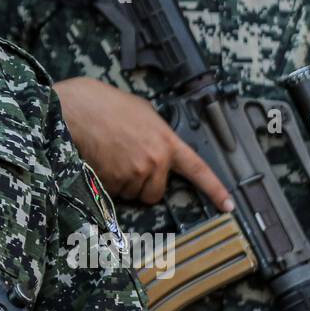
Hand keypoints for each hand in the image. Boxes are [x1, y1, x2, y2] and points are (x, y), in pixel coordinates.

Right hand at [53, 77, 232, 209]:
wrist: (81, 107)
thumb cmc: (108, 105)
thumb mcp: (144, 113)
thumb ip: (157, 134)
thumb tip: (158, 147)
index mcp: (167, 142)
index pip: (198, 170)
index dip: (214, 189)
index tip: (228, 205)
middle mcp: (155, 160)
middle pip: (155, 193)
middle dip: (143, 186)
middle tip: (128, 165)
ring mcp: (134, 172)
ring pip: (132, 194)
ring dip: (122, 183)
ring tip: (112, 156)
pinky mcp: (114, 180)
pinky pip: (114, 192)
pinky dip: (107, 182)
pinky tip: (101, 160)